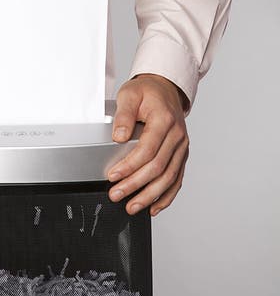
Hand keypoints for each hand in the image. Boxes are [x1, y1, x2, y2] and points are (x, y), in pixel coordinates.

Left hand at [106, 73, 189, 216]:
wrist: (165, 89)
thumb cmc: (147, 92)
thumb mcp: (130, 94)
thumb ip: (124, 115)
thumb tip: (119, 137)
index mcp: (164, 120)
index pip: (147, 150)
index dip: (129, 166)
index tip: (113, 176)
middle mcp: (177, 135)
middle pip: (157, 167)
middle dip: (135, 185)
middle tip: (117, 195)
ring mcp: (182, 147)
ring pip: (168, 178)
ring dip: (150, 195)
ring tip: (132, 206)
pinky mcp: (181, 154)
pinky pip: (177, 179)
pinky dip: (166, 196)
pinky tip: (154, 206)